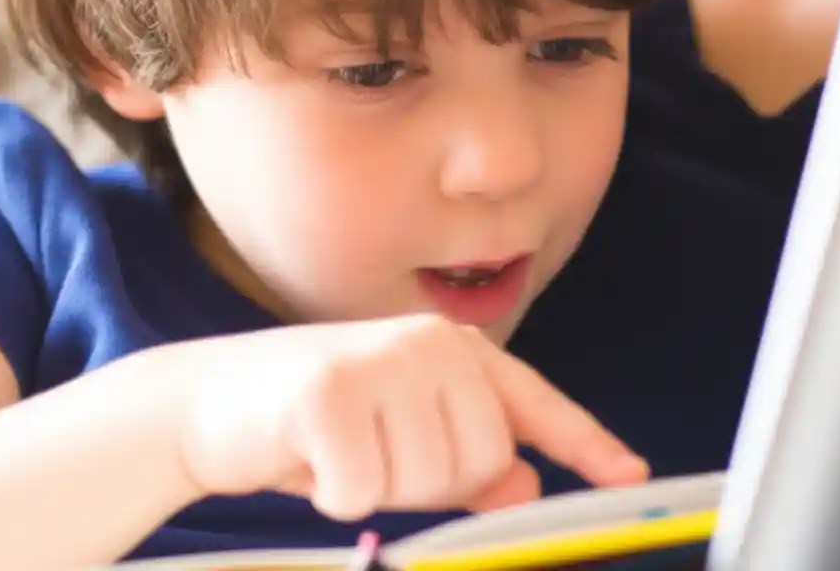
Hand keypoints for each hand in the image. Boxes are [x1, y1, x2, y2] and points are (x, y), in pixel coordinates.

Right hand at [167, 314, 648, 519]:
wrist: (208, 403)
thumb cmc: (317, 424)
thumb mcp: (402, 440)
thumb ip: (467, 461)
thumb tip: (526, 481)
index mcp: (452, 349)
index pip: (532, 402)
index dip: (586, 441)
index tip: (631, 476)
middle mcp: (427, 342)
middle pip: (482, 457)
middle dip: (431, 481)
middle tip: (374, 454)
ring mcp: (379, 360)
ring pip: (427, 480)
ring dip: (379, 489)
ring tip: (338, 448)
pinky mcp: (329, 393)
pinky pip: (366, 492)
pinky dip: (336, 496)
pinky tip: (307, 461)